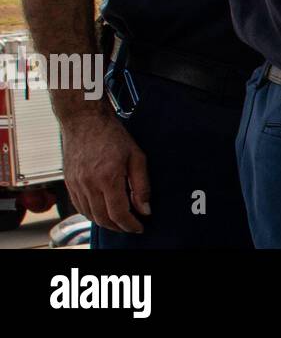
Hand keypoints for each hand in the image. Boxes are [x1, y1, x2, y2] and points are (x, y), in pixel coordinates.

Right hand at [61, 110, 149, 232]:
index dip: (130, 224)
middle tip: (131, 226)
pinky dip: (92, 214)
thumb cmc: (112, 135)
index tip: (140, 227)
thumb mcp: (136, 156)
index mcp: (107, 177)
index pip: (118, 213)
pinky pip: (79, 207)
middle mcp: (88, 185)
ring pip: (90, 215)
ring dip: (105, 222)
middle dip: (119, 227)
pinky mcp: (69, 183)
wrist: (84, 121)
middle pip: (103, 218)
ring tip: (120, 220)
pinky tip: (103, 211)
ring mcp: (76, 185)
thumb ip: (141, 185)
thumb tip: (145, 208)